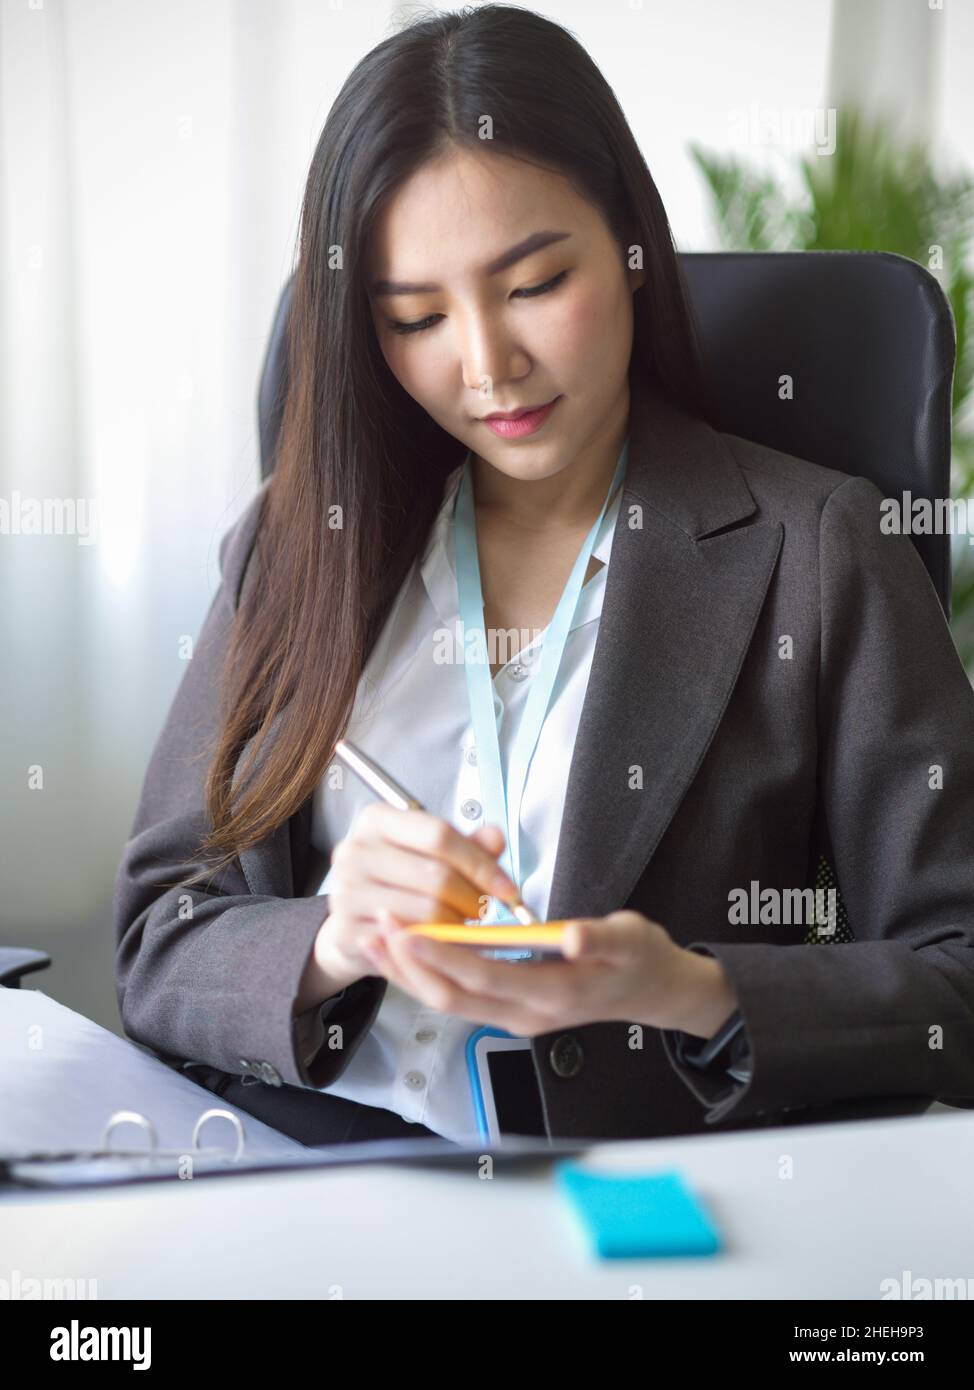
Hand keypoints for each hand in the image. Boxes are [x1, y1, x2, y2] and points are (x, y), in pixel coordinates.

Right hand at [312, 805, 516, 992]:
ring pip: (426, 911)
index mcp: (376, 820)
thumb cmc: (394, 881)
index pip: (439, 835)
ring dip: (458, 924)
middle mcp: (355, 850)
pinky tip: (444, 943)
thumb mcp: (427, 854)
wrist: (352, 920)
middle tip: (487, 911)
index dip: (480, 863)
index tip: (506, 887)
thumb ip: (464, 845)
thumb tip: (495, 838)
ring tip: (465, 926)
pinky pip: (409, 941)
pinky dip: (436, 945)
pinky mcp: (346, 929)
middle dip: (473, 898)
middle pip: (435, 875)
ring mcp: (346, 891)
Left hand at [360, 908, 739, 1037]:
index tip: (407, 931)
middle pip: (453, 996)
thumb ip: (598, 937)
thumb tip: (571, 937)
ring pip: (449, 1000)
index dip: (442, 955)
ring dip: (408, 973)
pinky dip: (426, 976)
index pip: (484, 976)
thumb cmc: (640, 958)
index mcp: (552, 994)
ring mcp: (516, 1015)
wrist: (655, 990)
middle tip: (376, 928)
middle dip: (409, 965)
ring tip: (374, 939)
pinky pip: (458, 997)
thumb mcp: (629, 938)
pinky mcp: (510, 1008)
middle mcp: (526, 1013)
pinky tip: (405, 954)